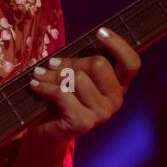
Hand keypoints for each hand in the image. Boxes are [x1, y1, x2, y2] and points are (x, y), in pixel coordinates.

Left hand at [27, 26, 140, 146]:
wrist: (47, 133)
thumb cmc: (61, 101)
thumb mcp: (74, 77)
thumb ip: (81, 63)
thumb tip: (71, 47)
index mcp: (118, 86)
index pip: (131, 63)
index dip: (119, 45)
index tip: (100, 32)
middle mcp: (115, 100)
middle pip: (99, 64)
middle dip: (70, 61)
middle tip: (52, 65)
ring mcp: (102, 113)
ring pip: (78, 78)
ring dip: (53, 75)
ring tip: (40, 76)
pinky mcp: (84, 122)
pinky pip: (62, 93)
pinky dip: (45, 87)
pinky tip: (35, 85)